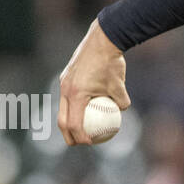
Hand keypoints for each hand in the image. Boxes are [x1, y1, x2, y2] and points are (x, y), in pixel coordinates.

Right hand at [58, 20, 129, 145]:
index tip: (89, 143)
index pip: (74, 124)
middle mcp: (65, 89)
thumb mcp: (120, 87)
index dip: (80, 137)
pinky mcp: (66, 76)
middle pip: (62, 119)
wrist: (101, 40)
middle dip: (68, 135)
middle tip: (79, 143)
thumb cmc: (112, 64)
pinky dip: (73, 105)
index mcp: (76, 95)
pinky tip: (85, 108)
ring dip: (69, 121)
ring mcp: (63, 82)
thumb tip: (121, 113)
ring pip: (63, 107)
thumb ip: (121, 103)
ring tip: (80, 130)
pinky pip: (68, 96)